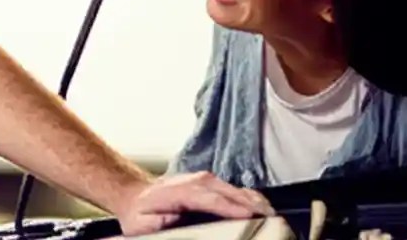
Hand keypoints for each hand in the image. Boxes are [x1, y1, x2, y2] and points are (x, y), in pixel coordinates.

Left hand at [113, 171, 274, 235]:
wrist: (135, 196)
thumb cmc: (140, 214)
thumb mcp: (144, 224)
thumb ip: (161, 225)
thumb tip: (176, 224)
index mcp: (178, 192)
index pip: (209, 198)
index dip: (229, 207)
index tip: (248, 217)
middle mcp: (193, 182)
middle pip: (228, 192)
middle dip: (250, 206)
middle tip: (272, 220)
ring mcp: (203, 180)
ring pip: (235, 189)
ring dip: (254, 202)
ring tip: (272, 216)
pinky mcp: (209, 183)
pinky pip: (234, 189)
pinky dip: (250, 198)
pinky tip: (261, 208)